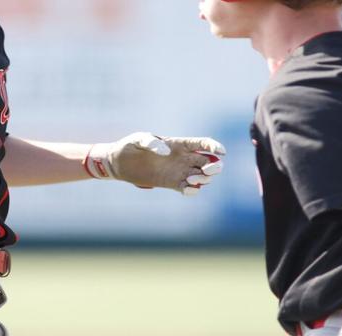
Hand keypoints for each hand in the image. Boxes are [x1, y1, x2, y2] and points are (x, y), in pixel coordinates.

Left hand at [86, 133, 224, 195]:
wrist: (120, 163)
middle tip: (207, 170)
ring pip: (203, 177)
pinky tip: (187, 189)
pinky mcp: (173, 184)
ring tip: (191, 180)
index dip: (215, 147)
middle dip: (215, 166)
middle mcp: (184, 158)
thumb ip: (152, 142)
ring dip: (204, 180)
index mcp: (180, 144)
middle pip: (209, 162)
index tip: (222, 152)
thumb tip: (167, 153)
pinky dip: (193, 191)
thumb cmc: (130, 146)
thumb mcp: (139, 139)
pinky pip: (189, 189)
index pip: (203, 144)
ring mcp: (180, 172)